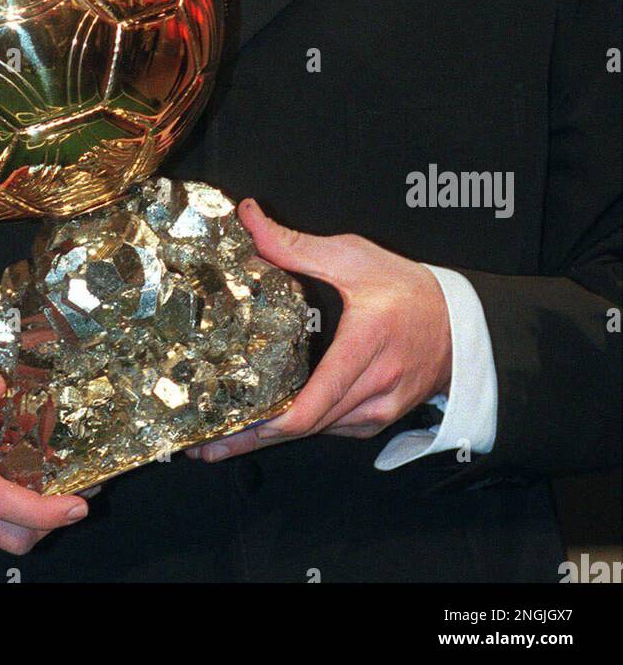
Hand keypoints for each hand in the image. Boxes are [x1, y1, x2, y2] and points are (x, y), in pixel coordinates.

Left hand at [186, 199, 451, 461]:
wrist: (460, 323)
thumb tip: (248, 219)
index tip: (227, 426)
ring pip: (316, 432)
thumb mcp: (353, 256)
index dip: (266, 424)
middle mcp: (373, 388)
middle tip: (204, 445)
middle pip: (303, 427)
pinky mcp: (377, 420)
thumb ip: (295, 244)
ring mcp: (378, 410)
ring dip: (270, 436)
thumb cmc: (408, 289)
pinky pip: (331, 427)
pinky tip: (266, 423)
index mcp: (364, 347)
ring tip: (222, 436)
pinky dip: (299, 426)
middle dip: (252, 438)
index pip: (311, 405)